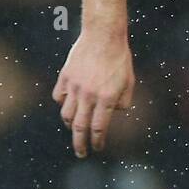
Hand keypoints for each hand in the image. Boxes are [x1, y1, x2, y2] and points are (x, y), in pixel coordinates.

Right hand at [52, 29, 135, 156]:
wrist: (103, 35)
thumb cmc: (119, 58)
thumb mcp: (129, 82)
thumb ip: (122, 102)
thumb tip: (113, 113)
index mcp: (107, 98)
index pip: (99, 128)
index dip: (97, 142)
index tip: (96, 149)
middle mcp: (89, 95)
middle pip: (79, 127)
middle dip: (80, 144)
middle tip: (81, 153)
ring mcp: (75, 86)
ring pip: (66, 114)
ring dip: (70, 125)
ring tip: (75, 128)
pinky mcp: (65, 77)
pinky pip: (59, 97)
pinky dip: (62, 104)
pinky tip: (68, 104)